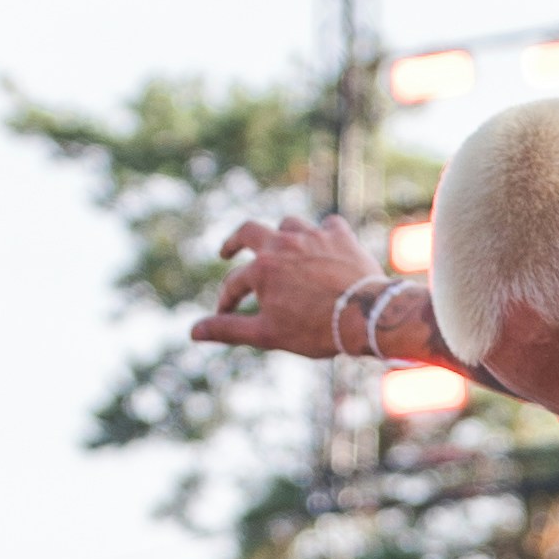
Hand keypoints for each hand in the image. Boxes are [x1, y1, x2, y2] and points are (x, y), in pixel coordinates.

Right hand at [187, 213, 410, 362]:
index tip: (225, 312)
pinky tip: (324, 244)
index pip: (234, 283)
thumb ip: (228, 329)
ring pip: (289, 224)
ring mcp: (313, 236)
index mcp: (262, 269)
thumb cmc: (315, 329)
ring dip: (281, 236)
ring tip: (282, 248)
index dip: (226, 301)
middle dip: (235, 242)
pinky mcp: (341, 235)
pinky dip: (323, 234)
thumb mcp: (267, 334)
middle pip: (249, 231)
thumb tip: (192, 332)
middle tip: (227, 251)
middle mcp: (283, 243)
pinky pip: (328, 225)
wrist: (366, 315)